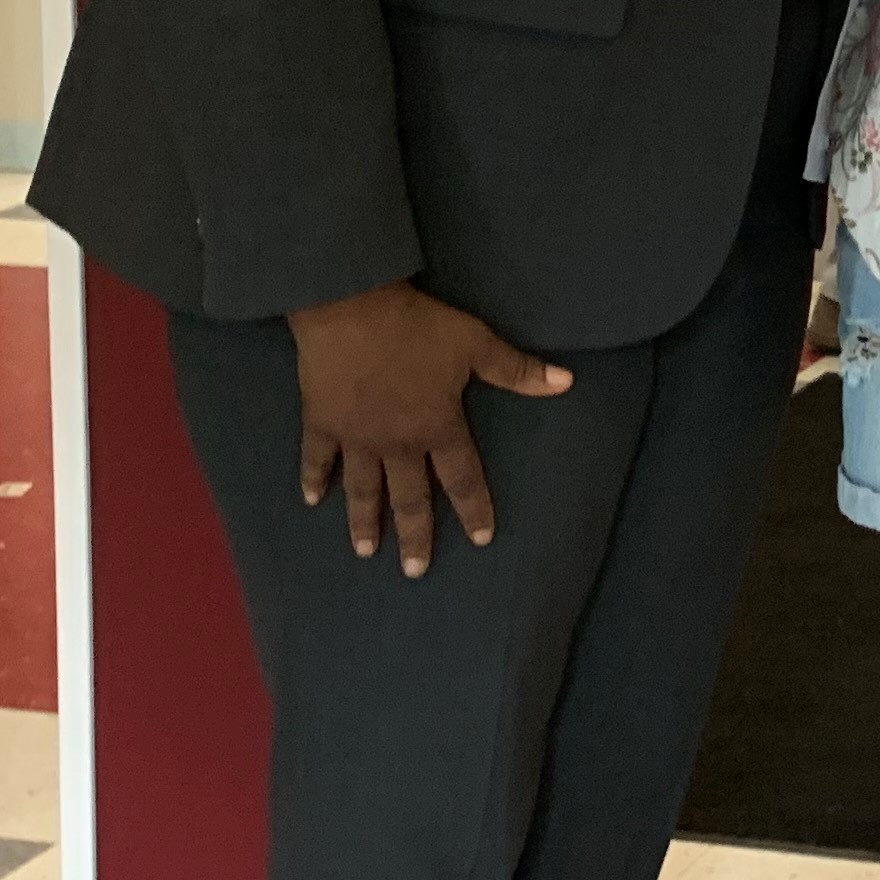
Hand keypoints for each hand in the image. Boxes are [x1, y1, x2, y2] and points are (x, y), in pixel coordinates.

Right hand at [289, 282, 570, 575]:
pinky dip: (314, 480)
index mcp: (437, 428)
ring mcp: (356, 437)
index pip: (462, 478)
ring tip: (366, 552)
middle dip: (416, 535)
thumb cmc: (418, 326)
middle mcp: (397, 443)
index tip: (480, 539)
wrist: (351, 308)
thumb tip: (567, 382)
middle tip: (416, 571)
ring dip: (364, 521)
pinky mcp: (322, 422)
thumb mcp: (475, 344)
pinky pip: (317, 458)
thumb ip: (517, 370)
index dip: (474, 508)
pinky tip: (311, 501)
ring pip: (362, 489)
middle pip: (409, 498)